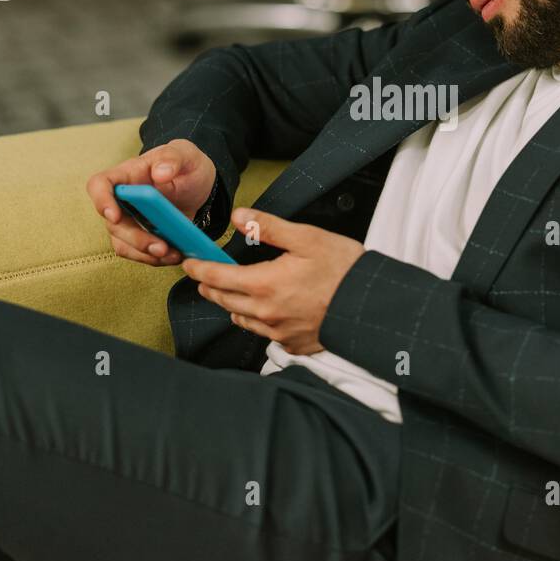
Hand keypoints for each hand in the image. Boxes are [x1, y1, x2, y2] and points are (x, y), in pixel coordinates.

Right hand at [86, 138, 216, 266]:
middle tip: (161, 247)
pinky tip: (175, 256)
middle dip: (135, 238)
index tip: (115, 216)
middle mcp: (123, 200)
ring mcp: (130, 220)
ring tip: (173, 255)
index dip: (101, 200)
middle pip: (113, 223)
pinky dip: (154, 259)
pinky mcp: (141, 236)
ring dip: (145, 254)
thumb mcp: (186, 154)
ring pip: (123, 243)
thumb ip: (173, 158)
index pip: (100, 185)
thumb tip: (160, 173)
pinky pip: (139, 254)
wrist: (200, 186)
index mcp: (127, 175)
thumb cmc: (186, 165)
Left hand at [181, 209, 365, 354]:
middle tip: (203, 276)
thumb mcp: (306, 238)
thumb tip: (239, 217)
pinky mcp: (292, 344)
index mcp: (264, 284)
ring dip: (229, 305)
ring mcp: (278, 332)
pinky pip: (263, 334)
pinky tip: (260, 312)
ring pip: (241, 319)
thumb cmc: (343, 269)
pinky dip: (255, 321)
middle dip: (210, 286)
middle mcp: (265, 313)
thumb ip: (268, 227)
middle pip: (224, 301)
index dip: (199, 268)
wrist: (371, 305)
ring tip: (228, 293)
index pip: (218, 277)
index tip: (188, 263)